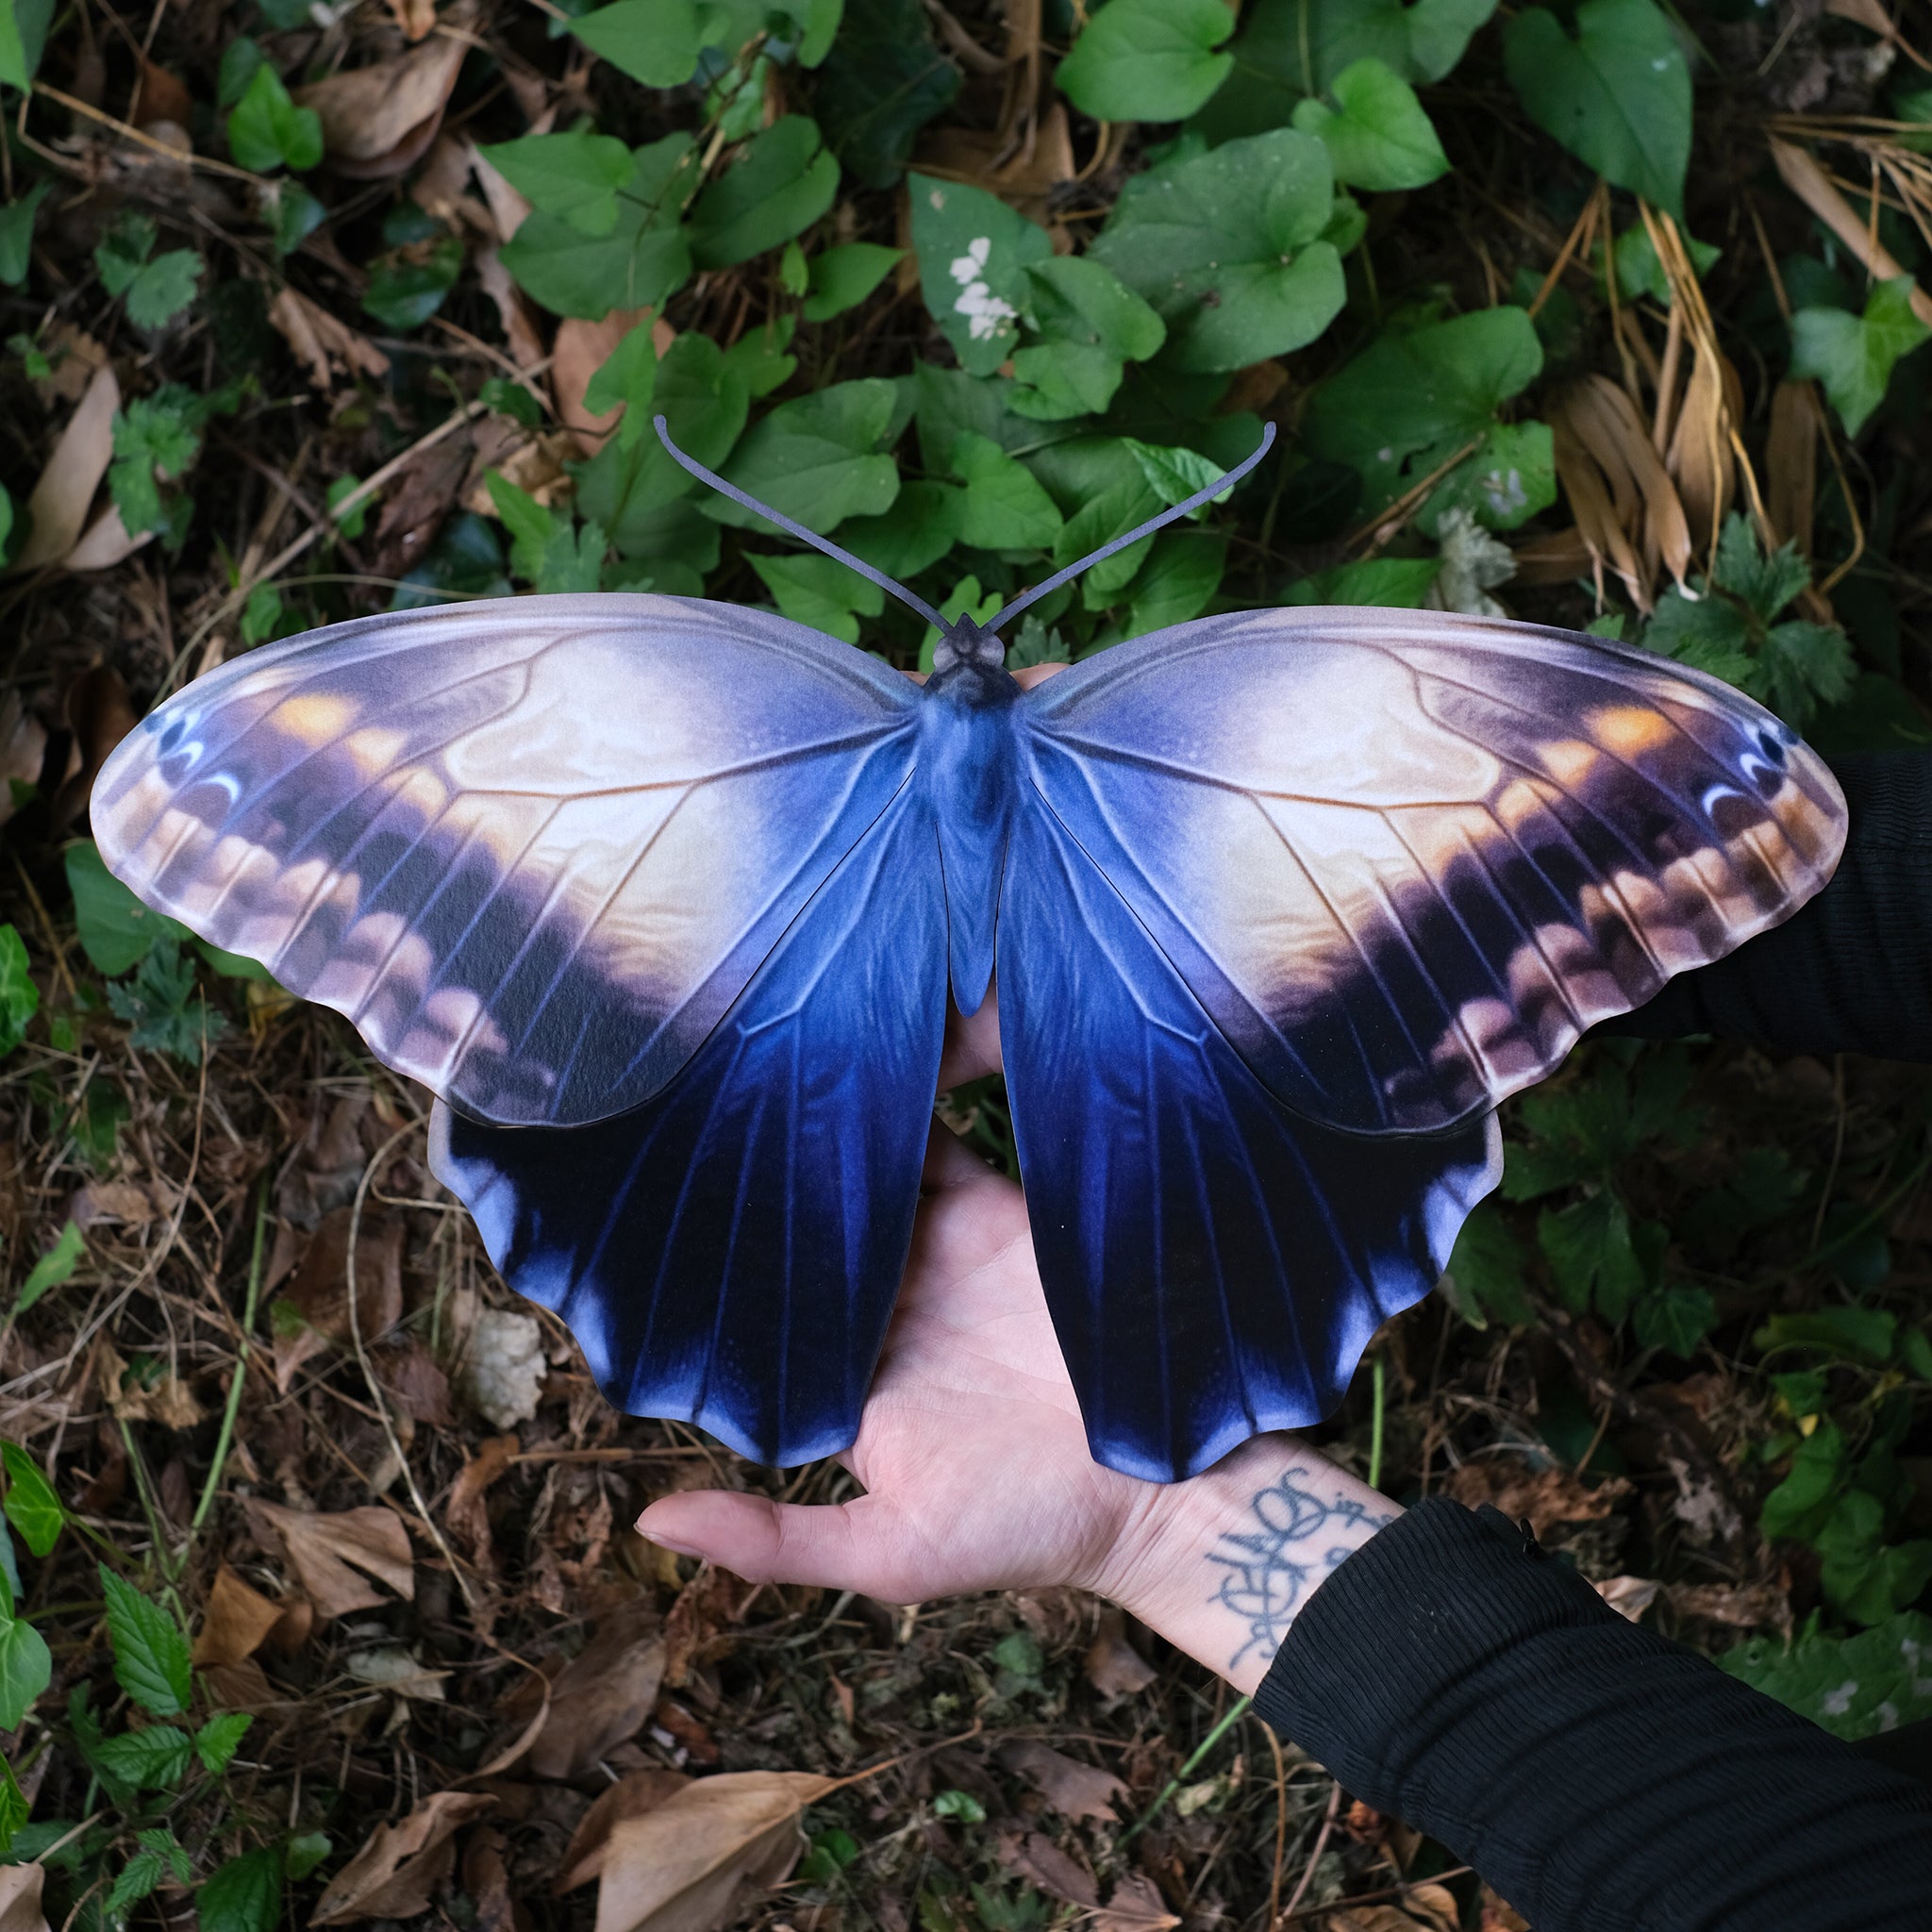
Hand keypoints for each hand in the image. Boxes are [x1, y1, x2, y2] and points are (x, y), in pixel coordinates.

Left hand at [639, 996, 1159, 1603]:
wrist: (1171, 1485)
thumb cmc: (1030, 1530)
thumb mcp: (894, 1554)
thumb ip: (775, 1539)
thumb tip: (651, 1525)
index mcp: (843, 1380)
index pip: (758, 1311)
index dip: (711, 1271)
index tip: (654, 1228)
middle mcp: (883, 1310)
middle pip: (800, 1233)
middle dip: (756, 1187)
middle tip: (690, 1128)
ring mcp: (937, 1255)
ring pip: (856, 1179)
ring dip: (822, 1139)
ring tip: (761, 1082)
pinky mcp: (994, 1212)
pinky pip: (936, 1146)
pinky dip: (905, 1107)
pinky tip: (863, 1071)